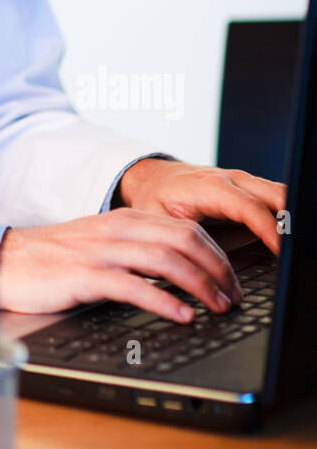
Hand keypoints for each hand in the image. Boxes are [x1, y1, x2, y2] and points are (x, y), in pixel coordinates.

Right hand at [0, 210, 242, 321]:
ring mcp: (100, 251)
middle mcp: (116, 230)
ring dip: (199, 285)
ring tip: (217, 307)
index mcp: (122, 219)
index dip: (216, 254)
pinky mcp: (84, 276)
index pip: (184, 228)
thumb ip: (134, 250)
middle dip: (217, 269)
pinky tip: (181, 315)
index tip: (231, 280)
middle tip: (232, 296)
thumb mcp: (99, 244)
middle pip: (182, 239)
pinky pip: (133, 286)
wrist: (4, 261)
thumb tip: (178, 271)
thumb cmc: (51, 259)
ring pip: (165, 260)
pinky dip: (164, 301)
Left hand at [115, 158, 286, 254]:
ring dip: (290, 217)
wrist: (152, 177)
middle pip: (275, 194)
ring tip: (294, 248)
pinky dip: (285, 215)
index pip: (249, 207)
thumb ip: (177, 242)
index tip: (282, 252)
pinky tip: (287, 238)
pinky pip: (274, 197)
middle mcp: (231, 180)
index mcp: (210, 188)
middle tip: (295, 252)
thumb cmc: (154, 199)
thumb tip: (190, 271)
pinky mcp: (247, 187)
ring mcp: (242, 181)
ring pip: (279, 193)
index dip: (268, 229)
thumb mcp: (158, 222)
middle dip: (290, 221)